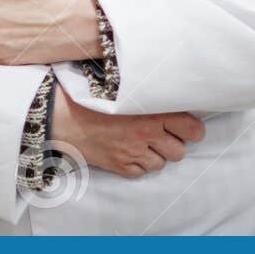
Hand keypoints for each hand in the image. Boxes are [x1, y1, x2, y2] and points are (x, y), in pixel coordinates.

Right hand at [49, 84, 204, 177]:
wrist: (61, 115)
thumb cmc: (90, 93)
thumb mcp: (121, 85)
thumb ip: (146, 88)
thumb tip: (165, 81)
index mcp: (152, 112)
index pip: (193, 129)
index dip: (192, 129)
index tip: (186, 126)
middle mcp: (146, 135)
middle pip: (179, 152)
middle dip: (173, 144)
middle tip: (162, 134)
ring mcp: (132, 153)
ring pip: (161, 164)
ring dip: (155, 155)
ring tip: (143, 143)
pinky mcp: (119, 166)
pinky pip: (140, 172)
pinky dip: (138, 165)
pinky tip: (129, 151)